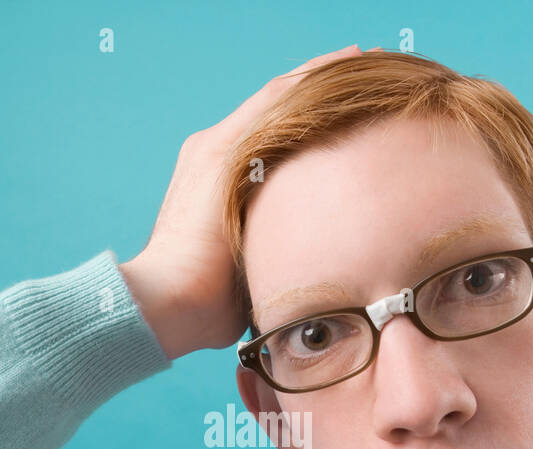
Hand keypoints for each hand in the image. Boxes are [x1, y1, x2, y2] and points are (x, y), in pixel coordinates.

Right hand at [121, 44, 371, 360]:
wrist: (166, 302)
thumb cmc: (204, 306)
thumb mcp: (250, 272)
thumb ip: (275, 260)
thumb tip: (312, 282)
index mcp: (218, 181)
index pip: (272, 141)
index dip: (310, 122)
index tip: (350, 114)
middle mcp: (214, 154)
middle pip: (278, 110)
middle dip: (320, 90)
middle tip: (366, 72)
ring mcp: (216, 148)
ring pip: (280, 96)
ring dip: (322, 75)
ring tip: (365, 58)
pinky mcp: (223, 149)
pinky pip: (277, 100)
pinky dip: (312, 79)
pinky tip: (347, 63)